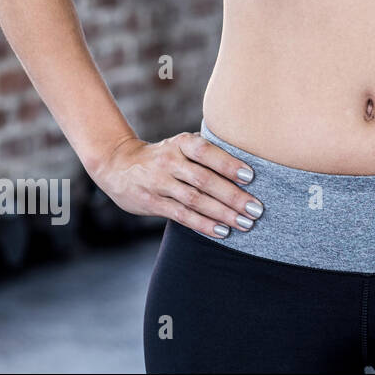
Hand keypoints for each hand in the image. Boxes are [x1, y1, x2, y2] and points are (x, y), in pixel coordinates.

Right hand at [91, 132, 263, 238]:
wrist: (118, 164)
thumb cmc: (166, 155)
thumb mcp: (182, 145)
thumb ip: (208, 153)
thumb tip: (249, 169)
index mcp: (181, 143)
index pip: (206, 152)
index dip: (228, 164)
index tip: (251, 177)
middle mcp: (169, 161)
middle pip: (204, 180)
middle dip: (233, 196)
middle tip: (256, 209)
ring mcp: (159, 183)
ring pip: (194, 200)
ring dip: (222, 213)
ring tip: (244, 223)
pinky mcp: (152, 202)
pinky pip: (181, 215)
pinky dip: (203, 224)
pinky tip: (222, 231)